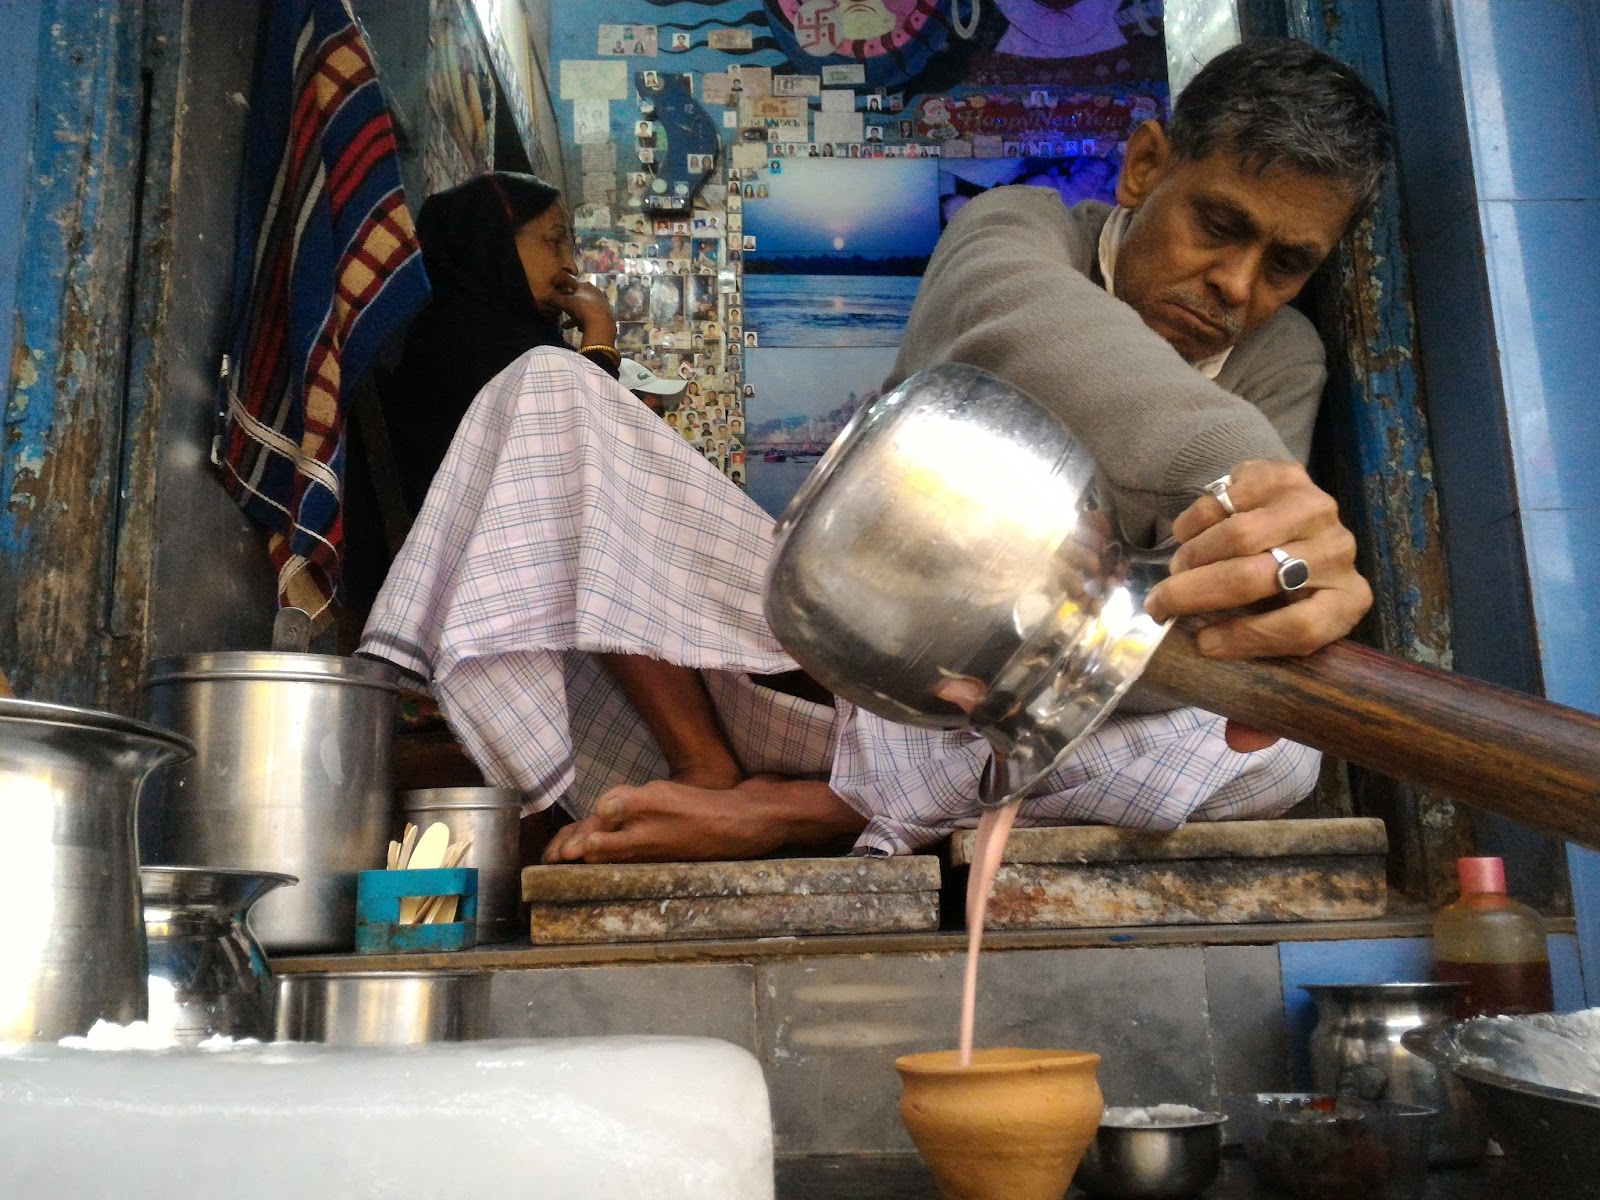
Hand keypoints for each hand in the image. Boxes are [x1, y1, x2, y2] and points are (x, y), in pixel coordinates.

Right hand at [552, 278, 616, 346]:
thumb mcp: (565, 303)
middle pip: (578, 298)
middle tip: (561, 312)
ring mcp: (601, 303)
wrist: (600, 323)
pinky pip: (591, 317)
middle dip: (568, 306)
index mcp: (585, 286)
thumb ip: (555, 299)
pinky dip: (583, 322)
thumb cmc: (581, 308)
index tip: (557, 293)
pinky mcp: (605, 314)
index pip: (572, 284)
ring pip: (584, 309)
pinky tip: (579, 329)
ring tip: (566, 326)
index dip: (563, 288)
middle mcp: (594, 292)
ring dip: (574, 317)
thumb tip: (545, 296)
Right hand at [1145, 459, 1370, 658]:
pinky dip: (1194, 521)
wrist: (1295, 518)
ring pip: (1236, 535)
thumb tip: (1195, 641)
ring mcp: (1315, 508)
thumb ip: (1253, 630)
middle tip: (1158, 604)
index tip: (1203, 644)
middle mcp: (1338, 550)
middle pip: (1254, 578)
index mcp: (1347, 599)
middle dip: (1194, 593)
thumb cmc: (1282, 583)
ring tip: (1177, 568)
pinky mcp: (1287, 475)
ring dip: (1192, 556)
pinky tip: (1186, 535)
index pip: (1300, 627)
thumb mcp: (1282, 617)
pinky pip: (1226, 498)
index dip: (1246, 638)